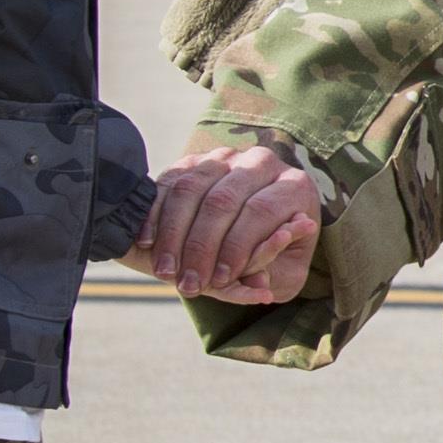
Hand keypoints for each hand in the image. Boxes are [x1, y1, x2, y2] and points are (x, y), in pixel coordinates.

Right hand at [138, 142, 324, 306]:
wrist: (252, 229)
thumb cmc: (276, 257)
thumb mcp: (285, 272)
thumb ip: (274, 275)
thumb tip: (262, 286)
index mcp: (295, 186)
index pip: (261, 211)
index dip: (237, 248)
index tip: (219, 281)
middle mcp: (262, 162)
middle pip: (223, 200)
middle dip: (201, 246)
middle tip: (188, 283)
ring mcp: (226, 157)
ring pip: (191, 189)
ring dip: (174, 234)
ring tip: (166, 272)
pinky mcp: (195, 159)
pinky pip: (168, 183)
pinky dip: (155, 214)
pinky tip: (147, 244)